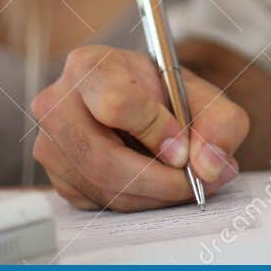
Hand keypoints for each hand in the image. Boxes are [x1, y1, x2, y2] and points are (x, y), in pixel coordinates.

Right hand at [31, 45, 248, 211]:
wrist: (142, 107)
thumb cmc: (167, 96)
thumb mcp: (204, 97)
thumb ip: (220, 123)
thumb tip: (208, 166)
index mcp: (89, 66)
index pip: (116, 104)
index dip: (156, 132)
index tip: (184, 149)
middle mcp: (57, 104)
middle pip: (104, 159)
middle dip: (159, 180)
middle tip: (195, 183)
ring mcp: (51, 144)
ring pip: (104, 188)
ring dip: (154, 196)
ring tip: (187, 183)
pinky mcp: (59, 179)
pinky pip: (100, 204)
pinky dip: (139, 203)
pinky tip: (159, 186)